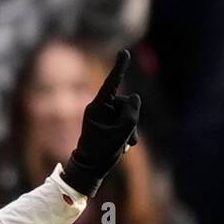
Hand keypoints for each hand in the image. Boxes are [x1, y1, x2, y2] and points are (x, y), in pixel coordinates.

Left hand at [61, 49, 140, 197]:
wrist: (89, 171)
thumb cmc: (101, 153)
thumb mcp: (121, 133)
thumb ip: (131, 113)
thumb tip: (134, 98)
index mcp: (97, 108)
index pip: (111, 84)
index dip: (119, 68)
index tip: (124, 52)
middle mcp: (99, 109)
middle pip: (125, 103)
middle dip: (131, 119)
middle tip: (124, 139)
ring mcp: (103, 116)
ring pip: (127, 114)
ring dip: (130, 130)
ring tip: (123, 146)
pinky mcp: (108, 123)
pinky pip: (124, 122)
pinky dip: (127, 133)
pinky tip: (124, 147)